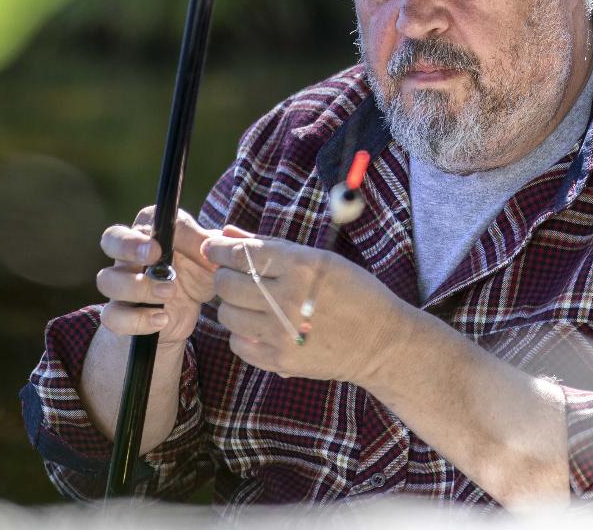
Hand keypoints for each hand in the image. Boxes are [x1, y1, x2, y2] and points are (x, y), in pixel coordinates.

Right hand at [94, 205, 218, 347]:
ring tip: (170, 293)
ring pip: (107, 280)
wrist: (187, 315)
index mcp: (151, 234)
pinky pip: (112, 316)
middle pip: (110, 239)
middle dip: (127, 246)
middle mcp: (129, 256)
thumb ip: (210, 248)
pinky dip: (137, 320)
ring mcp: (120, 285)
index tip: (159, 248)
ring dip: (138, 286)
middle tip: (154, 258)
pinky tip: (161, 319)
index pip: (139, 222)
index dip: (144, 233)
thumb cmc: (196, 276)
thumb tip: (215, 241)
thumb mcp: (209, 261)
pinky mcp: (119, 315)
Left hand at [203, 226, 414, 388]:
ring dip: (232, 305)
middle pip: (227, 284)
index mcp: (302, 266)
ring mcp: (282, 333)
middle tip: (234, 276)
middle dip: (224, 276)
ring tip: (250, 302)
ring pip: (227, 314)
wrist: (380, 341)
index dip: (219, 249)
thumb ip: (271, 245)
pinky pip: (238, 343)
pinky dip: (242, 333)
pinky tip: (260, 325)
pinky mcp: (280, 360)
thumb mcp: (320, 259)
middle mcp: (288, 299)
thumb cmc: (355, 292)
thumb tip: (228, 232)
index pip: (242, 254)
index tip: (212, 248)